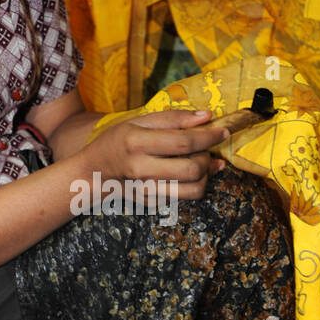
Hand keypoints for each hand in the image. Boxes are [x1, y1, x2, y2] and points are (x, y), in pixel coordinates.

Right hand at [73, 108, 227, 203]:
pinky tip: (188, 173)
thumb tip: (207, 117)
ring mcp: (147, 190)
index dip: (209, 137)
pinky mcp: (152, 203)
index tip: (223, 131)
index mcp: (137, 142)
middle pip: (192, 168)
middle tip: (205, 149)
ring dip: (205, 175)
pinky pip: (185, 197)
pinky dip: (194, 184)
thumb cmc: (118, 141)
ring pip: (193, 189)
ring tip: (200, 163)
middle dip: (207, 157)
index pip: (183, 141)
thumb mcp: (138, 121)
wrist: (95, 172)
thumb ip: (172, 118)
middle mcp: (142, 169)